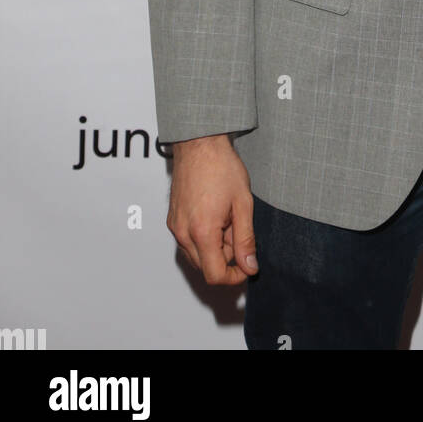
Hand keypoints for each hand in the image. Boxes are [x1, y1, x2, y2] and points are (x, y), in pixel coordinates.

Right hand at [167, 134, 257, 285]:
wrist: (199, 144)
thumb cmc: (222, 168)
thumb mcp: (243, 203)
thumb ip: (246, 239)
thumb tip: (250, 267)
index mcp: (202, 232)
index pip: (214, 275)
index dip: (234, 277)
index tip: (247, 266)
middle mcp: (183, 233)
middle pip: (205, 267)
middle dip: (226, 258)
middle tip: (239, 231)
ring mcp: (175, 227)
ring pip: (196, 256)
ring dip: (215, 248)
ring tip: (227, 219)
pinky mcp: (172, 220)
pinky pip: (188, 242)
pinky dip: (203, 238)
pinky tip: (215, 215)